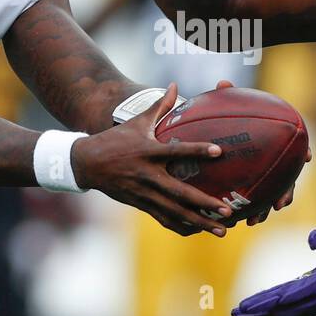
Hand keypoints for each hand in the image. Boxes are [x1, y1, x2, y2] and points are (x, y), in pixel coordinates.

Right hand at [72, 83, 232, 236]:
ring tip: (222, 230)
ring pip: (175, 212)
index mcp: (148, 152)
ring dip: (199, 222)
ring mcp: (144, 193)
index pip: (176, 151)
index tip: (218, 151)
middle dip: (205, 203)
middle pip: (180, 193)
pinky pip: (164, 219)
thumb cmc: (116, 139)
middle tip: (228, 210)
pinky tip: (199, 231)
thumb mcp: (137, 121)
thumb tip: (175, 84)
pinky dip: (182, 226)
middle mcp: (147, 175)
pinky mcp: (141, 204)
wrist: (87, 164)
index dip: (197, 150)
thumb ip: (160, 105)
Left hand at [207, 79, 308, 225]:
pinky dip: (253, 211)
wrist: (219, 133)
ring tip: (257, 219)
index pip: (295, 147)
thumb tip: (223, 83)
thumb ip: (226, 97)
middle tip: (281, 203)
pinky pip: (256, 202)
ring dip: (267, 208)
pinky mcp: (253, 186)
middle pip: (287, 178)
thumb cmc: (225, 119)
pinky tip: (243, 221)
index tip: (308, 157)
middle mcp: (274, 160)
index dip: (304, 152)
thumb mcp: (225, 109)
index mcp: (274, 143)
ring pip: (272, 195)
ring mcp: (265, 174)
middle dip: (286, 192)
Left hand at [231, 229, 315, 315]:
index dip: (265, 301)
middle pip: (283, 308)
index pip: (287, 295)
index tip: (245, 305)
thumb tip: (311, 239)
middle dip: (259, 310)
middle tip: (236, 312)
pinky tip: (278, 313)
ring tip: (250, 313)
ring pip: (292, 313)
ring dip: (270, 314)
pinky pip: (304, 313)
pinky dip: (286, 313)